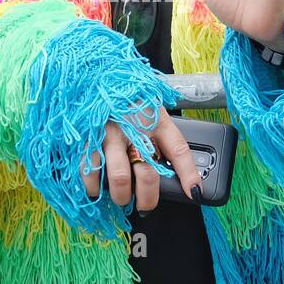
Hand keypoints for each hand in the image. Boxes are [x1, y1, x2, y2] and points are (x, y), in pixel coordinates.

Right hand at [79, 109, 202, 211]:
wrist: (97, 77)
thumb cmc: (127, 98)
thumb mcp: (152, 110)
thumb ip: (163, 136)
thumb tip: (175, 168)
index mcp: (156, 119)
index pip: (178, 149)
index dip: (189, 174)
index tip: (194, 193)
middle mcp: (135, 128)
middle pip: (148, 173)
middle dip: (148, 199)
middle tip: (145, 206)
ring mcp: (111, 133)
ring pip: (120, 177)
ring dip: (121, 195)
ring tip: (121, 198)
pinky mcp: (88, 136)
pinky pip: (91, 169)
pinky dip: (93, 186)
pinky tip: (96, 190)